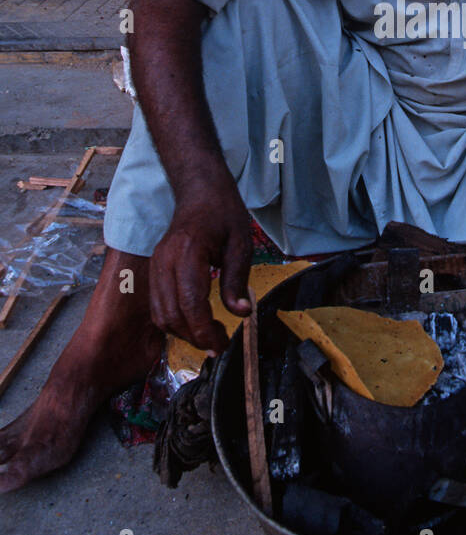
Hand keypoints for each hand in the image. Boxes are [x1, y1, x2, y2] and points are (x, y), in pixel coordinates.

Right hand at [148, 177, 253, 352]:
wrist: (199, 190)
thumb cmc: (222, 213)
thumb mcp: (241, 244)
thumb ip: (237, 280)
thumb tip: (241, 313)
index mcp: (188, 253)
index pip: (190, 304)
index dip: (204, 331)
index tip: (221, 344)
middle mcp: (165, 261)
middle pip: (171, 315)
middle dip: (195, 337)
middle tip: (219, 344)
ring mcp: (156, 265)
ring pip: (160, 314)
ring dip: (183, 332)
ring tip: (210, 334)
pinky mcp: (155, 270)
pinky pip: (158, 305)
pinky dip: (174, 320)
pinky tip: (196, 321)